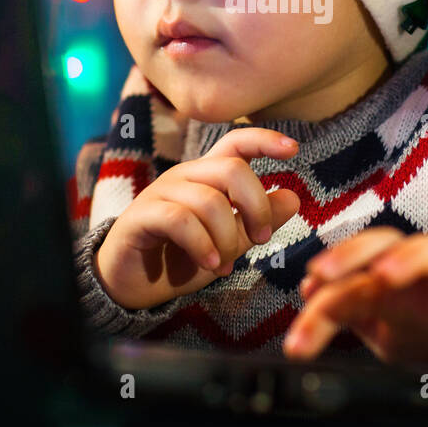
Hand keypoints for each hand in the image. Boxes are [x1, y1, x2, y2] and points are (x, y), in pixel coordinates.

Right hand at [94, 128, 301, 310]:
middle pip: (231, 168)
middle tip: (261, 239)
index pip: (235, 142)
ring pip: (209, 200)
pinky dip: (203, 245)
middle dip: (256, 205)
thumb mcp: (231, 242)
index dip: (264, 140)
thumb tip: (293, 197)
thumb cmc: (183, 259)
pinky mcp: (141, 216)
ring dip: (227, 238)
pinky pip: (180, 221)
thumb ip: (258, 220)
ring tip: (226, 265)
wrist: (134, 286)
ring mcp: (161, 193)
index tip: (293, 150)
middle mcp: (185, 177)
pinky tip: (211, 265)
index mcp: (207, 176)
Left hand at [283, 227, 427, 398]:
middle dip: (353, 252)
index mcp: (392, 268)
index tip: (304, 292)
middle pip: (389, 240)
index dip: (327, 276)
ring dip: (409, 258)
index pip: (354, 263)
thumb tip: (307, 290)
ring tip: (384, 276)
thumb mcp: (377, 328)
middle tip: (324, 273)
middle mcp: (422, 266)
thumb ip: (344, 309)